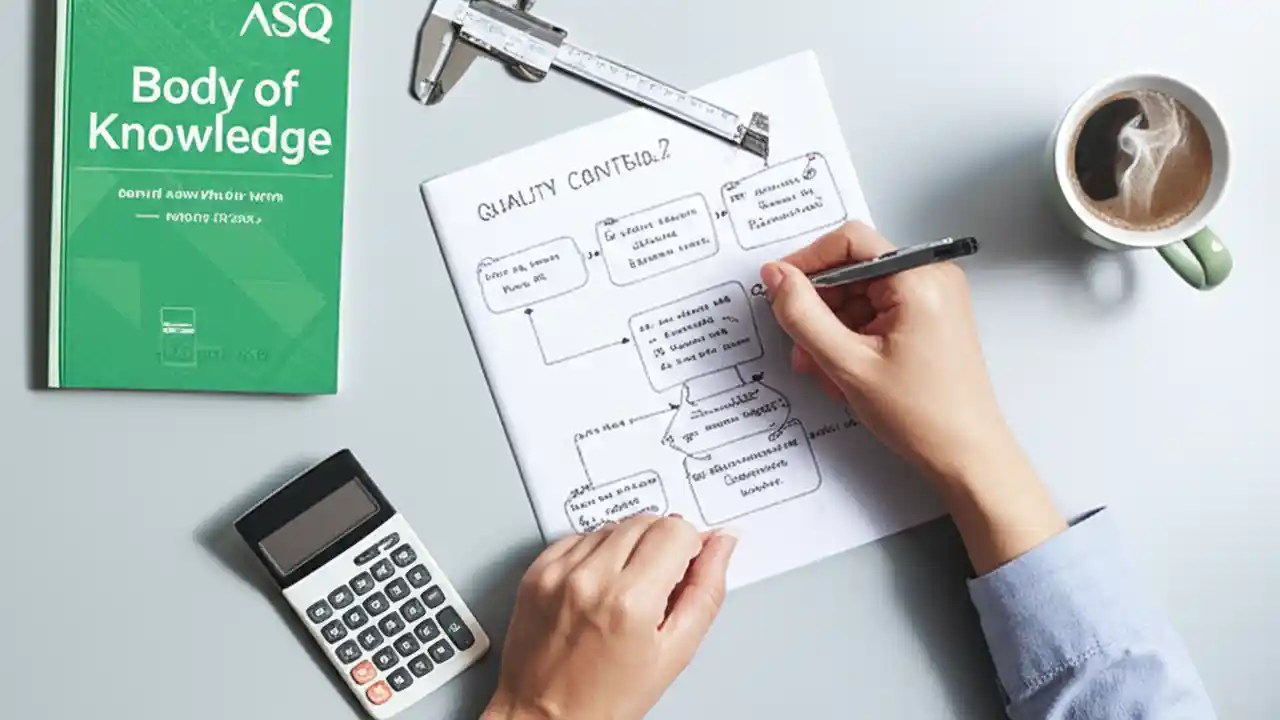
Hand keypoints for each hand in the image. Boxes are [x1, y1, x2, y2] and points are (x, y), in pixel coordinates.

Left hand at [482, 515, 738, 719]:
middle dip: (661, 544)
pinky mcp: (537, 571)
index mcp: (630, 601)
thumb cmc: (607, 699)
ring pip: (613, 526)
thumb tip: (721, 545)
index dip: (689, 547)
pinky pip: (578, 537)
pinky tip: (597, 588)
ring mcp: (558, 572)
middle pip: (646, 521)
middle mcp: (591, 579)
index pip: (676, 530)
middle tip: (656, 586)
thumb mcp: (674, 653)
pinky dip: (594, 554)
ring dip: (627, 547)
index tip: (684, 569)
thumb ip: (706, 591)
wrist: (543, 716)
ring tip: (623, 593)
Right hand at [761, 223, 1064, 572]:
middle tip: (801, 349)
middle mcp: (931, 278)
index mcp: (918, 278)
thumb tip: (775, 275)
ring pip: (861, 296)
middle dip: (820, 309)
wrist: (966, 455)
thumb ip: (803, 314)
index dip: (808, 262)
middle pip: (854, 270)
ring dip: (832, 330)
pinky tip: (844, 372)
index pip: (850, 241)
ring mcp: (933, 299)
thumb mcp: (846, 363)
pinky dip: (853, 338)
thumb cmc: (920, 414)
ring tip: (823, 370)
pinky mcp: (930, 319)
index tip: (779, 289)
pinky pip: (877, 314)